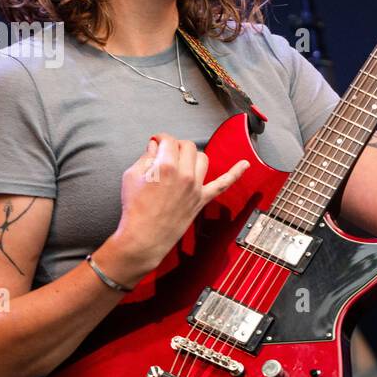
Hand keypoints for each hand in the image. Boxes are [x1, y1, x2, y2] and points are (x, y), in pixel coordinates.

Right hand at [111, 134, 247, 274]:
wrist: (144, 237)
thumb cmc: (135, 209)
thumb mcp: (131, 176)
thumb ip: (146, 156)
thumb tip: (155, 146)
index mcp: (166, 166)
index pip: (168, 140)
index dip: (160, 139)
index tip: (156, 142)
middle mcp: (185, 174)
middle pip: (188, 146)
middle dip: (175, 146)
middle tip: (165, 153)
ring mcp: (196, 187)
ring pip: (203, 158)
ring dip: (192, 156)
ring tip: (181, 162)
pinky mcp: (201, 199)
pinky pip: (223, 184)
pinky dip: (235, 173)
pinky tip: (245, 164)